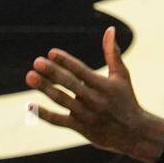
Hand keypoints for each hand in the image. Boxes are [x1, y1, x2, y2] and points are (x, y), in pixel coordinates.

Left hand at [25, 27, 163, 162]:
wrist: (134, 133)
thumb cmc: (126, 100)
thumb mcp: (122, 76)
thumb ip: (113, 53)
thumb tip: (110, 29)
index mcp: (104, 86)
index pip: (82, 71)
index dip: (66, 61)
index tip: (51, 52)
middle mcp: (95, 100)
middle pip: (70, 84)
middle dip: (53, 72)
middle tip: (37, 62)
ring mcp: (87, 115)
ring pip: (62, 100)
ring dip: (45, 88)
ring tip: (30, 76)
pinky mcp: (81, 128)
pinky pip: (59, 121)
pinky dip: (44, 114)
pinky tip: (30, 105)